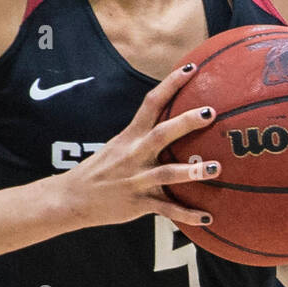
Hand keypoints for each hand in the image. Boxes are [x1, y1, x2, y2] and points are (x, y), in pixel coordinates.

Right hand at [61, 62, 217, 228]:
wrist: (72, 198)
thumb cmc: (100, 170)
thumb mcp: (118, 146)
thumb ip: (143, 136)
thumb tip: (175, 124)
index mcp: (130, 137)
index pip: (151, 103)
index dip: (171, 84)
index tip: (192, 68)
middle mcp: (134, 155)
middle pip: (162, 134)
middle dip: (186, 122)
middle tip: (211, 112)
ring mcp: (136, 180)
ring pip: (166, 173)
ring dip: (191, 171)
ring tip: (215, 168)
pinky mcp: (138, 203)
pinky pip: (166, 210)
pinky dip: (188, 214)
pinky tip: (208, 217)